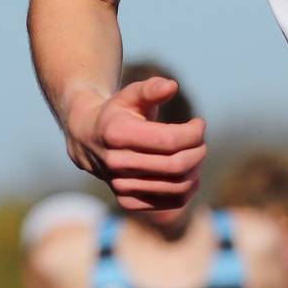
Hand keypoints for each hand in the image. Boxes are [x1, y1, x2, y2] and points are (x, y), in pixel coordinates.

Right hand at [66, 74, 205, 212]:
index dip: (194, 133)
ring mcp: (120, 185)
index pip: (170, 140)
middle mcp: (116, 163)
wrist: (87, 137)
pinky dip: (187, 189)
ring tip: (195, 153)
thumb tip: (172, 86)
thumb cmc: (117, 112)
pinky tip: (188, 173)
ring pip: (177, 186)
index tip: (199, 124)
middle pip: (176, 165)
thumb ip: (151, 89)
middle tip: (200, 140)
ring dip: (195, 169)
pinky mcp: (127, 201)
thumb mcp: (130, 94)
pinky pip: (171, 202)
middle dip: (198, 151)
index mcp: (117, 133)